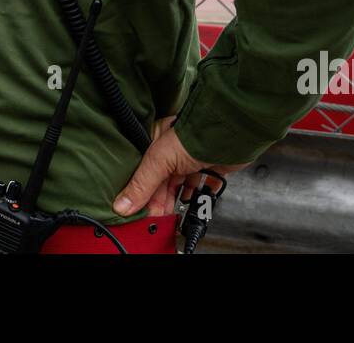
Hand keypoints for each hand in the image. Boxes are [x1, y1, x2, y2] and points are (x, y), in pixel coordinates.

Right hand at [113, 120, 246, 216]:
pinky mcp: (206, 170)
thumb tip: (122, 205)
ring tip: (166, 218)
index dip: (137, 191)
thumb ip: (141, 184)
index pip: (140, 171)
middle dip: (155, 202)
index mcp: (154, 141)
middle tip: (152, 219)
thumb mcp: (160, 160)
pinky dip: (191, 199)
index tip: (132, 210)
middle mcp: (171, 151)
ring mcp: (189, 160)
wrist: (231, 136)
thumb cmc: (195, 134)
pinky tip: (187, 205)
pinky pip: (196, 189)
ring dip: (172, 204)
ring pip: (176, 188)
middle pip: (158, 183)